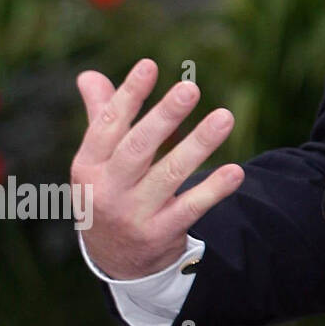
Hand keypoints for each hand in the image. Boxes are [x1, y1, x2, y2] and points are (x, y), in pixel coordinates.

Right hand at [71, 58, 243, 279]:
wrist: (115, 261)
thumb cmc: (110, 193)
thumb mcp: (97, 162)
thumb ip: (99, 117)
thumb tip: (88, 76)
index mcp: (88, 166)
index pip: (107, 126)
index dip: (128, 95)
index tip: (150, 65)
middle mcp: (106, 190)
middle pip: (137, 149)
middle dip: (164, 117)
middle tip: (190, 88)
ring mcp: (133, 215)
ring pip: (169, 175)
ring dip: (199, 145)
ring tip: (225, 117)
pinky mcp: (160, 234)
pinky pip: (191, 208)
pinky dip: (213, 190)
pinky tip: (235, 171)